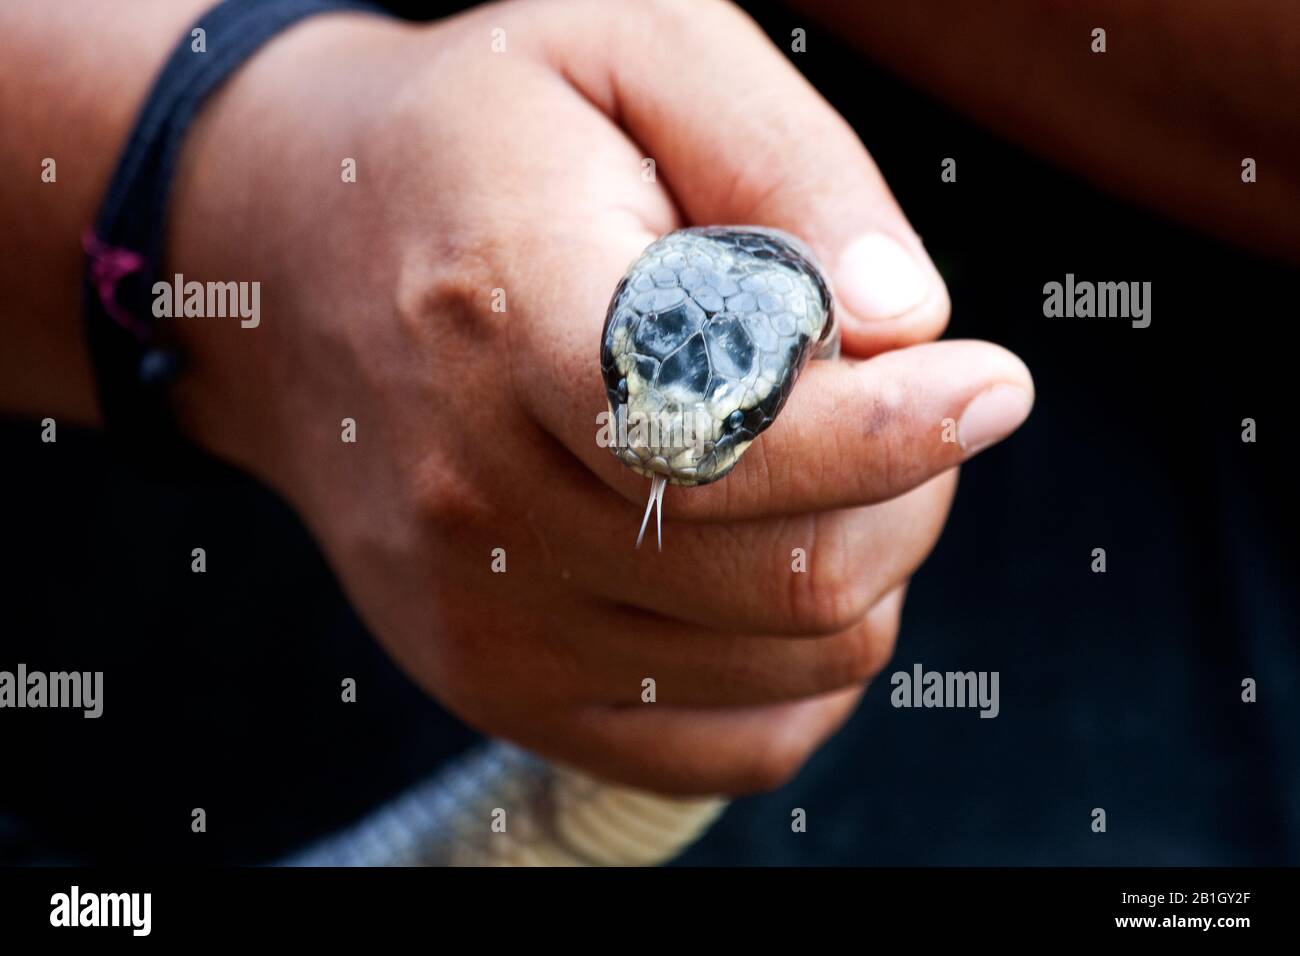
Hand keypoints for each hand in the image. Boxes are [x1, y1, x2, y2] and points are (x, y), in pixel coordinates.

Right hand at [165, 0, 1032, 794]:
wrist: (282, 265)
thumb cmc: (474, 143)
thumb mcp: (629, 46)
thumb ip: (784, 161)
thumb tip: (906, 319)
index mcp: (508, 312)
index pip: (724, 431)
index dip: (891, 428)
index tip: (990, 381)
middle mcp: (475, 492)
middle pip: (789, 572)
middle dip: (906, 490)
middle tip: (896, 402)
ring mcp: (481, 612)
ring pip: (787, 659)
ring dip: (863, 565)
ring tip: (813, 465)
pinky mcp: (494, 680)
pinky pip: (725, 746)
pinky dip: (801, 671)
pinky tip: (772, 566)